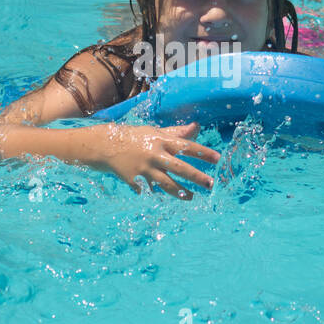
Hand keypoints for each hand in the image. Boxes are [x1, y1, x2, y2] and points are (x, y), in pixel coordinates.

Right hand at [93, 122, 219, 199]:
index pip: (187, 147)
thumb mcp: (156, 132)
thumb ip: (177, 132)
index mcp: (161, 140)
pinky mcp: (134, 180)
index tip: (218, 159)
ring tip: (192, 197)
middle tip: (211, 184)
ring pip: (167, 184)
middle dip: (197, 177)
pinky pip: (148, 190)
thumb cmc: (136, 138)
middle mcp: (154, 155)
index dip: (203, 153)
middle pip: (180, 168)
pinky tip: (160, 194)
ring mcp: (144, 169)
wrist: (106, 146)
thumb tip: (197, 127)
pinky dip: (154, 192)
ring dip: (181, 192)